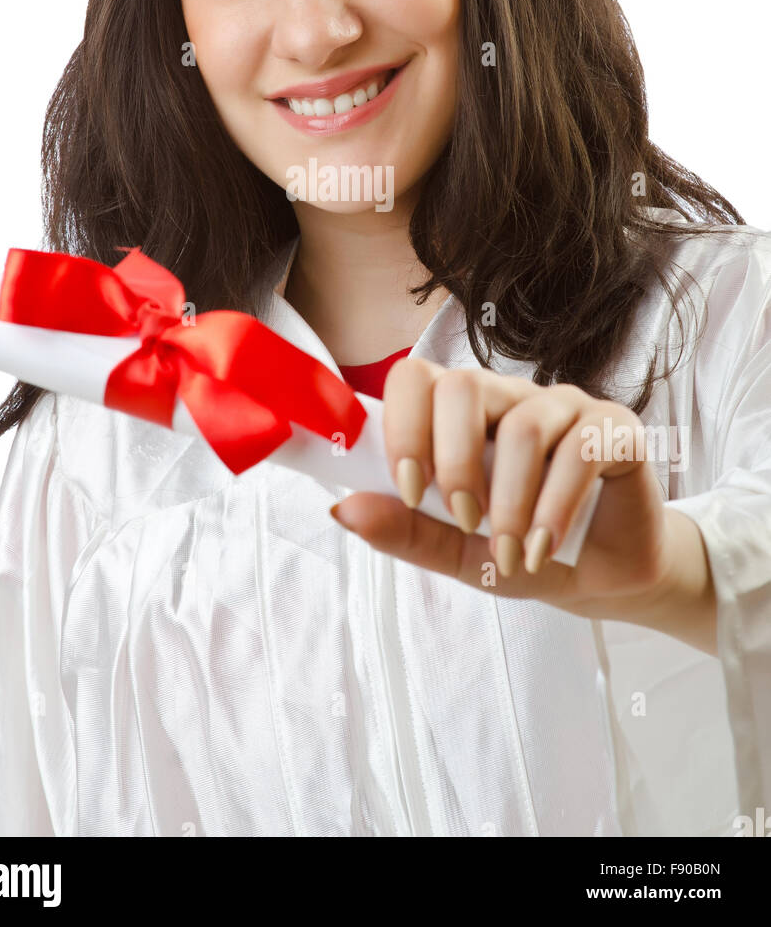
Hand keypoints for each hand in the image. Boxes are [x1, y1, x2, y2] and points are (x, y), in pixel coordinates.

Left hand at [329, 357, 669, 617]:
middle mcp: (511, 397)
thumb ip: (404, 529)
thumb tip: (341, 509)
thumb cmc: (522, 551)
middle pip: (464, 386)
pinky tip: (545, 546)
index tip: (411, 491)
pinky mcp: (615, 428)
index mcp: (462, 414)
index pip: (415, 378)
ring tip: (511, 551)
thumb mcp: (455, 552)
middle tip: (465, 519)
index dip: (404, 428)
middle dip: (455, 460)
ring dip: (510, 501)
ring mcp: (565, 406)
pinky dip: (555, 507)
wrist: (602, 580)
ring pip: (522, 425)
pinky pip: (580, 448)